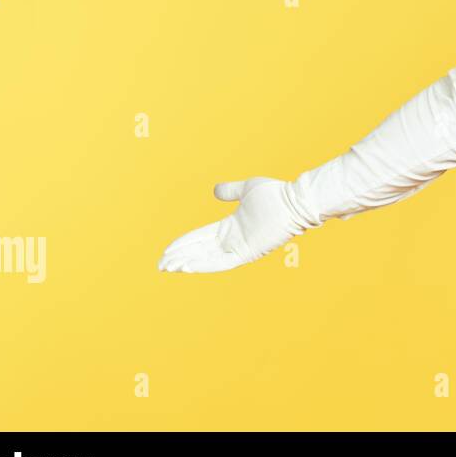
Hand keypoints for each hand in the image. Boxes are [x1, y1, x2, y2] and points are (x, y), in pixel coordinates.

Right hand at [158, 177, 318, 272]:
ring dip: (188, 264)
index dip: (184, 244)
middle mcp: (233, 239)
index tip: (167, 249)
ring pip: (208, 260)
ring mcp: (240, 247)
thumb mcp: (247, 189)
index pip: (200, 237)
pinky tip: (188, 267)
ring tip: (169, 267)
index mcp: (230, 226)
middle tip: (161, 265)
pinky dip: (205, 265)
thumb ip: (231, 191)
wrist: (294, 199)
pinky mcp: (248, 253)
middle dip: (181, 257)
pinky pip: (222, 263)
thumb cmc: (276, 194)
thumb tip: (215, 190)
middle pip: (201, 251)